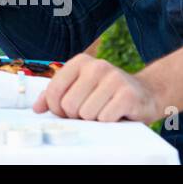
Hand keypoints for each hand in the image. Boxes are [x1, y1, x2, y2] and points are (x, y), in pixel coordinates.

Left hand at [32, 54, 162, 123]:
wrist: (145, 94)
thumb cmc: (106, 93)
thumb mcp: (80, 88)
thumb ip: (56, 95)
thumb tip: (37, 108)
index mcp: (80, 62)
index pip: (54, 91)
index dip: (57, 109)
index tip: (66, 111)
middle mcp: (96, 66)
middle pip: (69, 105)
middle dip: (77, 115)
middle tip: (90, 111)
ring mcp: (114, 78)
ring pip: (86, 114)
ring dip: (94, 119)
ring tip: (104, 110)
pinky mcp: (127, 94)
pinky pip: (104, 118)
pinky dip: (108, 121)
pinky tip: (116, 113)